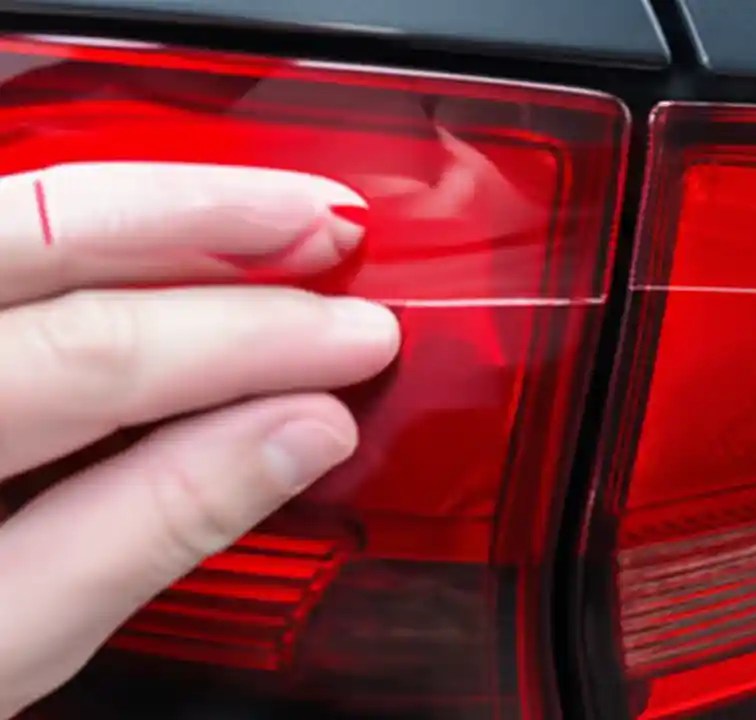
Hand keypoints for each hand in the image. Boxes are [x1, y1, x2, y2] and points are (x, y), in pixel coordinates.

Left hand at [0, 162, 399, 716]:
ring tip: (273, 217)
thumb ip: (147, 529)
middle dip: (205, 223)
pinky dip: (93, 236)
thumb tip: (297, 435)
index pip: (86, 354)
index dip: (242, 338)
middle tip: (327, 229)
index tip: (350, 340)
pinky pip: (1, 252)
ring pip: (7, 212)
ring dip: (155, 209)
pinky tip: (175, 246)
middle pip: (32, 235)